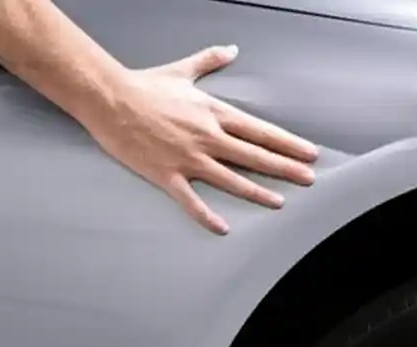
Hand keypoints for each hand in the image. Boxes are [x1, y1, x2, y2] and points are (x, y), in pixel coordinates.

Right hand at [79, 45, 319, 234]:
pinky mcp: (166, 174)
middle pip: (255, 156)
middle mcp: (207, 137)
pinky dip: (207, 216)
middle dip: (285, 169)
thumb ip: (210, 61)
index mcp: (213, 113)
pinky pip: (191, 200)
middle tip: (309, 179)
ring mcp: (188, 158)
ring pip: (231, 180)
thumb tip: (231, 49)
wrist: (107, 97)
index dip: (288, 144)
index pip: (260, 131)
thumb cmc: (144, 85)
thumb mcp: (183, 71)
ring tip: (280, 202)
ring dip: (258, 192)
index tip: (309, 153)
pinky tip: (224, 228)